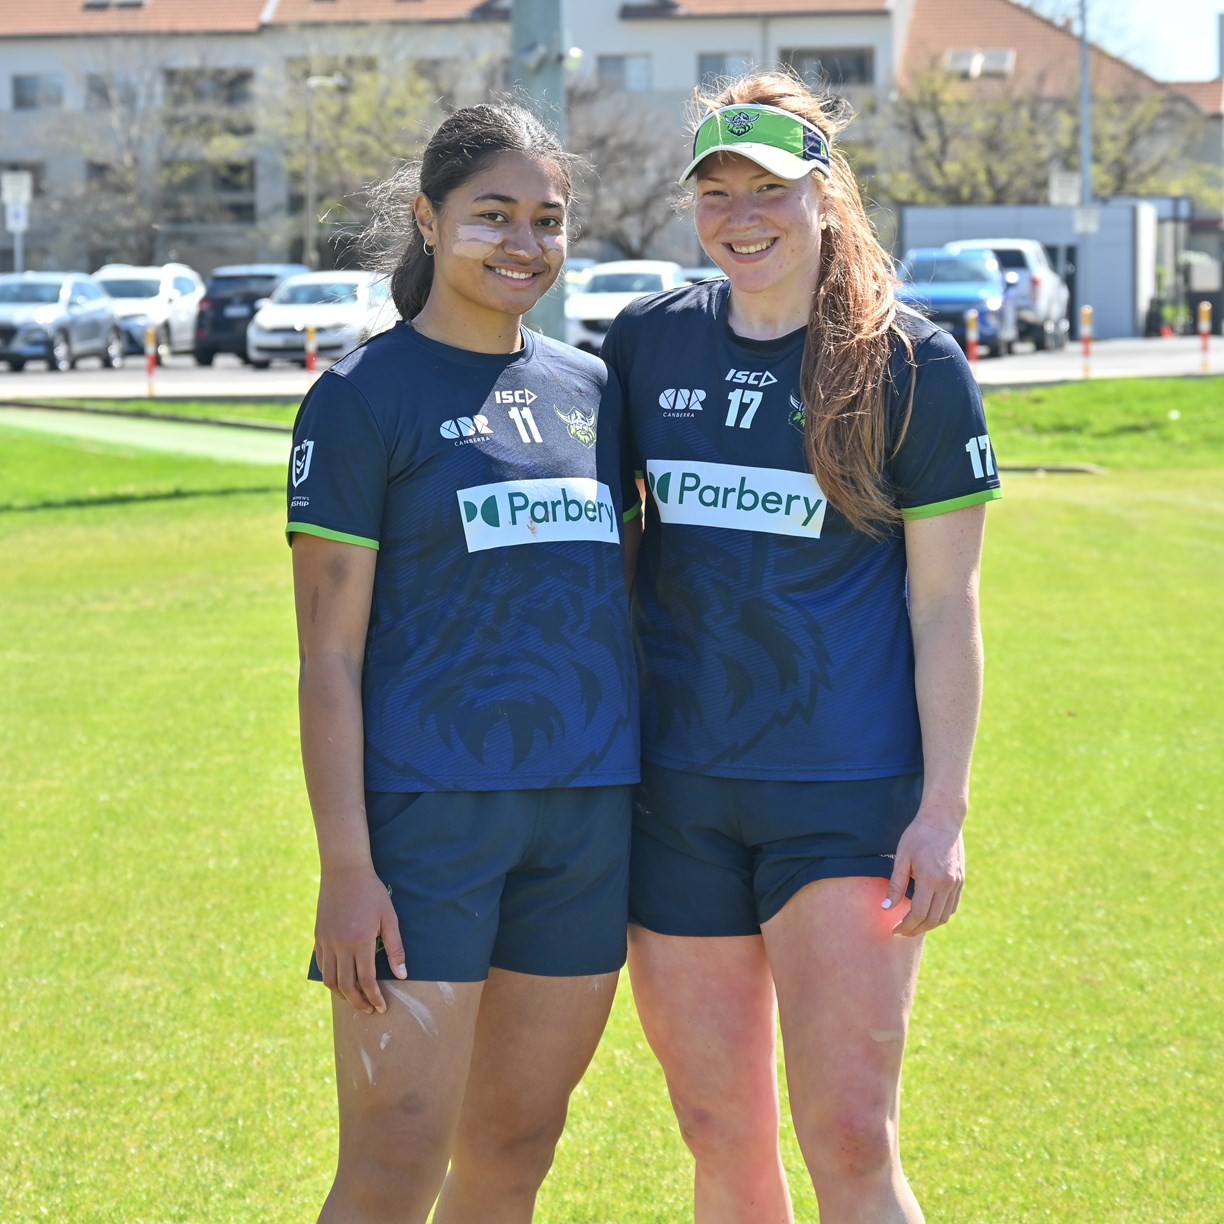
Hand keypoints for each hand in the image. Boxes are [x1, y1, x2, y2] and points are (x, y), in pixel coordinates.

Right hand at [314, 864, 407, 1013]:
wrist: (344, 871)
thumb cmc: (372, 893)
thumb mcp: (389, 918)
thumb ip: (395, 948)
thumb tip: (402, 975)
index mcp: (360, 942)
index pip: (367, 980)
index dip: (375, 998)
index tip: (381, 1008)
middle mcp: (340, 946)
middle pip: (346, 986)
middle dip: (359, 1002)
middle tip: (369, 1010)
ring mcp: (326, 942)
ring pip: (330, 980)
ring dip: (342, 994)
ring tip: (355, 1000)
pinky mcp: (318, 937)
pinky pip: (321, 966)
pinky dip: (329, 979)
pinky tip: (339, 982)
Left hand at [882, 812, 964, 936]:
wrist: (943, 819)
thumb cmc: (918, 836)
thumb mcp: (902, 858)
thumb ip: (896, 885)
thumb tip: (886, 908)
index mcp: (931, 879)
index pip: (918, 914)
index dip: (906, 926)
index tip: (894, 930)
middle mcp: (947, 884)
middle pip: (932, 919)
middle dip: (916, 930)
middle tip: (901, 932)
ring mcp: (957, 883)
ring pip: (944, 916)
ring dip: (929, 925)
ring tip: (913, 925)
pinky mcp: (961, 881)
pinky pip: (952, 906)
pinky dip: (940, 915)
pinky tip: (927, 913)